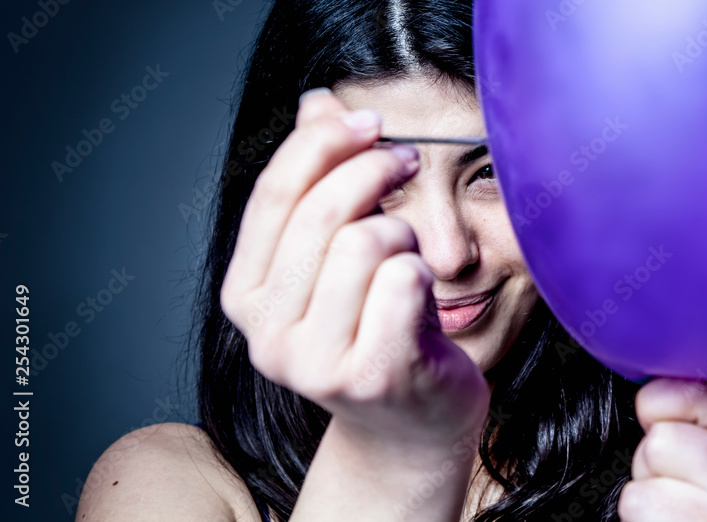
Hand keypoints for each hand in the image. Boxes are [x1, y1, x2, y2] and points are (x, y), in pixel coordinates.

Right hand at [219, 88, 488, 452]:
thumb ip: (321, 180)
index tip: (370, 122)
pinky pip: (404, 280)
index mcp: (247, 295)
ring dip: (402, 235)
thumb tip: (316, 103)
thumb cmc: (379, 329)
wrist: (411, 423)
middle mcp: (267, 334)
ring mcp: (316, 361)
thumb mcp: (338, 256)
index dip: (323, 143)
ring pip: (365, 243)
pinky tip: (424, 295)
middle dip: (374, 172)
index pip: (274, 194)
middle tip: (406, 164)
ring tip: (408, 257)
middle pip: (322, 213)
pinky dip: (422, 270)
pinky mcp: (372, 375)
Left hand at [618, 377, 706, 520]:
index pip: (681, 390)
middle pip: (660, 440)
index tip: (682, 448)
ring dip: (648, 502)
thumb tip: (651, 383)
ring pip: (644, 481)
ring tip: (681, 518)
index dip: (660, 417)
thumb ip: (699, 413)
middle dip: (654, 469)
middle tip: (684, 498)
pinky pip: (640, 511)